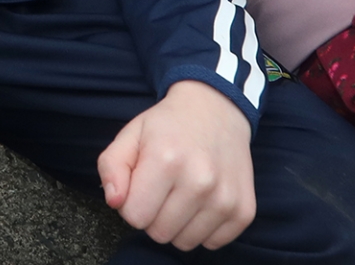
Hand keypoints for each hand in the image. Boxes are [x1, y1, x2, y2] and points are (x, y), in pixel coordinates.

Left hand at [98, 79, 256, 250]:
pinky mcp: (244, 211)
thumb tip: (115, 202)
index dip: (132, 203)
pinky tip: (202, 201)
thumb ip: (111, 167)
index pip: (134, 216)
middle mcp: (199, 181)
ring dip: (178, 224)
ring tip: (181, 193)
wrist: (217, 110)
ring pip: (185, 243)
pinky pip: (212, 243)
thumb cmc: (167, 126)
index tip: (141, 185)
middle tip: (162, 188)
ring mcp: (225, 198)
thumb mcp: (130, 135)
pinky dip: (203, 228)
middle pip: (159, 233)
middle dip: (154, 215)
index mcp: (165, 159)